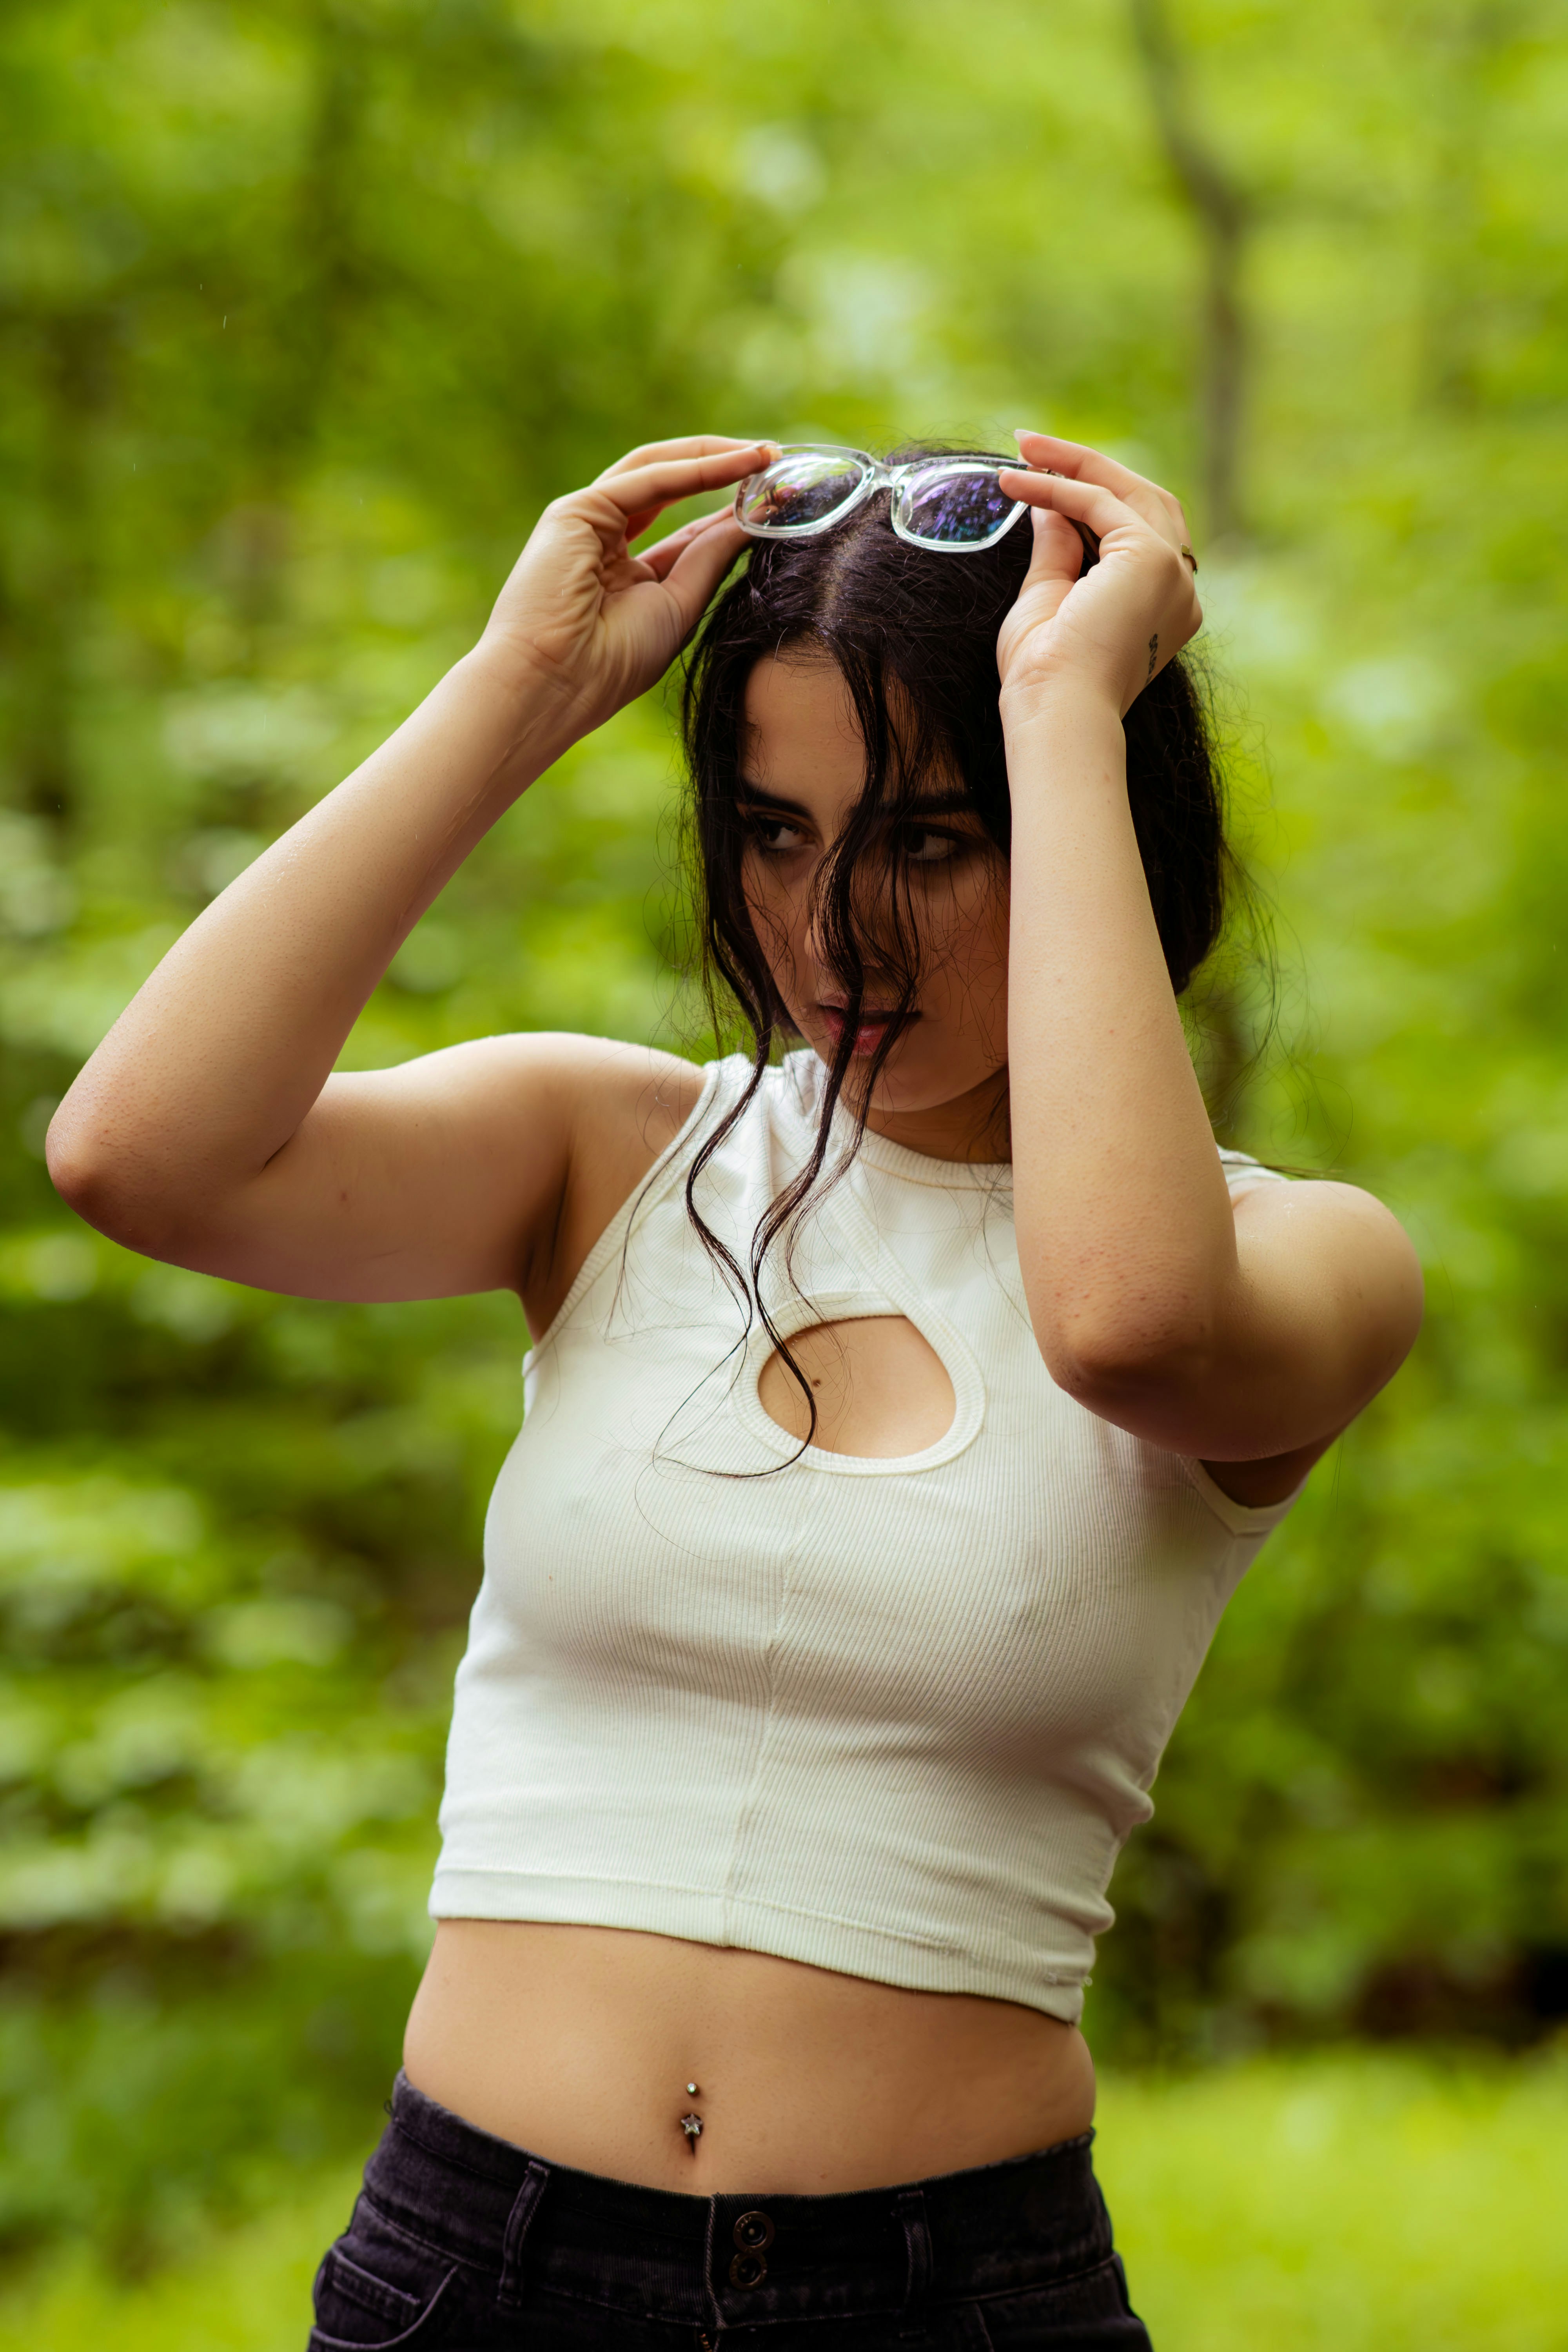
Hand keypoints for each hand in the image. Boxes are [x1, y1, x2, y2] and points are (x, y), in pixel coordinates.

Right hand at [474, 436, 771, 738]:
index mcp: (626, 573)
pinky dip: (698, 468)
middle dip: (727, 471)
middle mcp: (605, 539)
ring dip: (718, 457)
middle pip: (674, 486)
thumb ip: (711, 557)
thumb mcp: (679, 604)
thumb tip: (753, 519)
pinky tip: (742, 463)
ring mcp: (587, 520)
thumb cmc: (612, 663)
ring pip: (661, 469)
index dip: (732, 511)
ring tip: (770, 455)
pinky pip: (649, 477)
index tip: (781, 500)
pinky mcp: (577, 510)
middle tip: (781, 463)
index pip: (687, 529)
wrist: (556, 684)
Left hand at [994, 432, 1201, 715]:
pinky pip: (1100, 503)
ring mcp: (1173, 572)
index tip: (1042, 474)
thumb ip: (1058, 549)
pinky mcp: (1151, 559)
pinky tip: (1019, 482)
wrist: (1055, 709)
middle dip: (1086, 466)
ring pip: (1128, 491)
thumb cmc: (1047, 675)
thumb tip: (1049, 504)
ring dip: (1074, 463)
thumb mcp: (1049, 598)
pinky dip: (1058, 487)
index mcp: (1164, 604)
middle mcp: (1180, 588)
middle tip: (1029, 444)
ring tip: (1023, 448)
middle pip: (1143, 499)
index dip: (1092, 495)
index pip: (1138, 528)